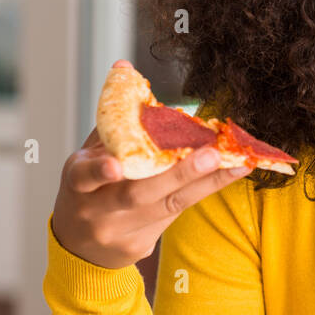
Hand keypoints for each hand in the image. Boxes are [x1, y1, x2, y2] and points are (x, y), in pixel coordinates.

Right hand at [49, 60, 253, 268]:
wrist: (79, 247)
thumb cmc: (89, 187)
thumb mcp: (89, 154)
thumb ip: (112, 118)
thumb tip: (125, 67)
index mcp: (77, 183)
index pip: (84, 177)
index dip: (99, 171)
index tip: (116, 164)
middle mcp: (97, 211)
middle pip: (139, 194)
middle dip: (177, 174)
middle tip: (211, 154)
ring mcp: (119, 231)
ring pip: (168, 205)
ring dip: (206, 181)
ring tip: (237, 162)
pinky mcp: (140, 244)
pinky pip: (178, 214)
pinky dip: (205, 190)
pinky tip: (232, 173)